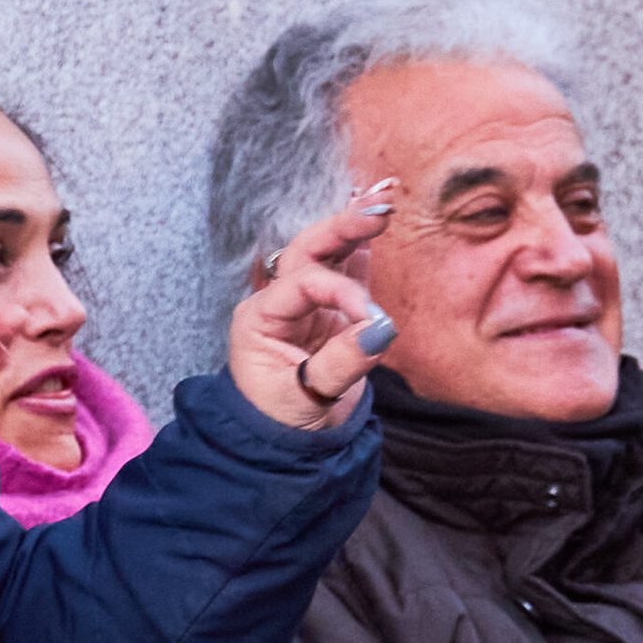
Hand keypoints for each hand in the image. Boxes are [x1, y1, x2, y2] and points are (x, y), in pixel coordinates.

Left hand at [225, 183, 397, 427]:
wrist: (281, 443)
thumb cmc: (281, 420)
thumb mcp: (307, 397)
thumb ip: (342, 361)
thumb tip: (380, 330)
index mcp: (259, 317)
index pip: (304, 284)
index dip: (342, 294)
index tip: (372, 320)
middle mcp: (278, 303)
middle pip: (307, 252)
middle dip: (342, 228)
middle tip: (379, 210)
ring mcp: (304, 304)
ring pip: (327, 254)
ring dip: (354, 227)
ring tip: (384, 199)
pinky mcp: (329, 311)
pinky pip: (346, 272)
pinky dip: (362, 249)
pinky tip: (376, 221)